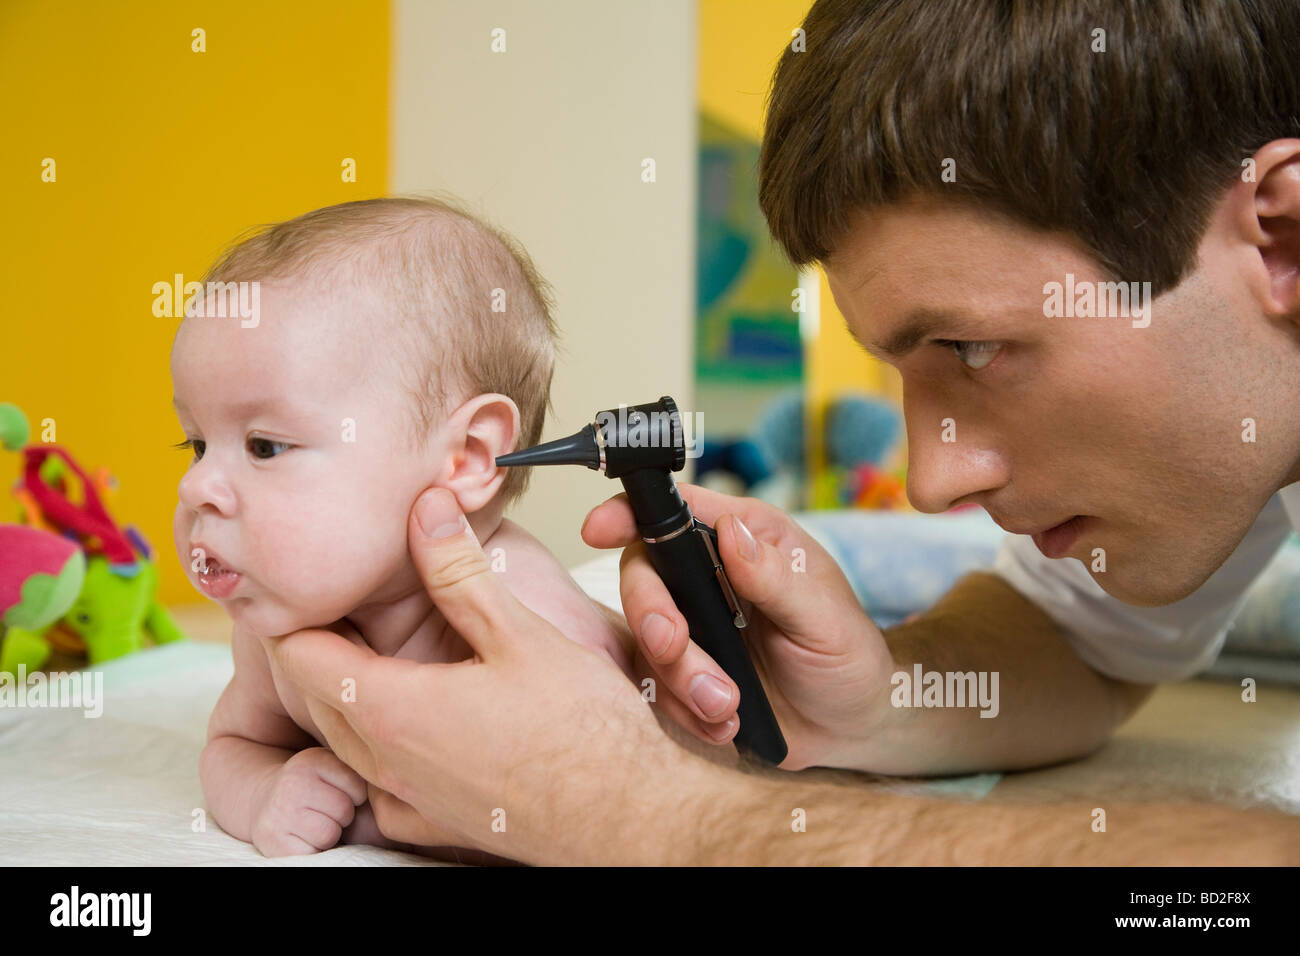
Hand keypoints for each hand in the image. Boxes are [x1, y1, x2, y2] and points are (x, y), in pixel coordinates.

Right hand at [250, 746, 366, 856]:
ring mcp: (279, 811)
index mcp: (314, 760)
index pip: (358, 787)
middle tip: (324, 811)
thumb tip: (393, 787)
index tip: (340, 793)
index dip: (355, 796)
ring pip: (329, 834)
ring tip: (314, 823)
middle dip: (341, 817)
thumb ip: (360, 770)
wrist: (265, 801)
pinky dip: (313, 850)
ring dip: (328, 835)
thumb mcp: (334, 768)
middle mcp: (292, 782)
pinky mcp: (272, 839)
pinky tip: (302, 837)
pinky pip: (312, 852)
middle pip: (344, 811)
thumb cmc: (314, 787)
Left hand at [265, 488, 702, 865]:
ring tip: (380, 654)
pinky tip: (421, 726)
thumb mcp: (519, 634)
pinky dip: (382, 749)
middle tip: (344, 602)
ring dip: (350, 695)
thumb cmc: (583, 732)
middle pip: (316, 696)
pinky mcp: (438, 825)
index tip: (310, 580)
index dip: (296, 611)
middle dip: (319, 648)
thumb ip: (459, 571)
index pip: (300, 654)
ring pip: (347, 740)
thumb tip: (424, 511)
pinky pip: (381, 785)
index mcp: (394, 708)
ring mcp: (410, 800)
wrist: (630, 817)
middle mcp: (386, 763)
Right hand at [581, 484, 896, 769]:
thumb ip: (776, 579)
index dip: (629, 514)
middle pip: (644, 577)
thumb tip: (731, 533)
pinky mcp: (685, 674)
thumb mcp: (825, 618)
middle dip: (652, 616)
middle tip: (675, 645)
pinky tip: (725, 723)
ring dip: (680, 678)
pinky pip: (657, 688)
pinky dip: (685, 710)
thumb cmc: (848, 658)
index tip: (597, 530)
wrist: (852, 730)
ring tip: (728, 705)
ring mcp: (693, 626)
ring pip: (646, 640)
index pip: (676, 510)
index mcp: (745, 540)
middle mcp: (709, 576)